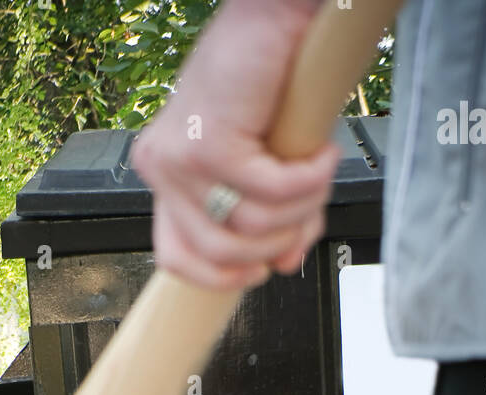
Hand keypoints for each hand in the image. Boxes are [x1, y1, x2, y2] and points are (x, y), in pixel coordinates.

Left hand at [129, 0, 337, 290]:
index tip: (259, 269)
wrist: (277, 13)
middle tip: (309, 207)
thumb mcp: (267, 163)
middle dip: (279, 240)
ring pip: (251, 228)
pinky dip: (310, 179)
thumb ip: (271, 217)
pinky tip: (322, 153)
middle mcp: (163, 168)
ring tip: (318, 171)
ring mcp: (181, 158)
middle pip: (221, 254)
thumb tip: (283, 263)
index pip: (174, 256)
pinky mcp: (209, 144)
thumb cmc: (270, 73)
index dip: (220, 276)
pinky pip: (272, 193)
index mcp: (168, 174)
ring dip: (301, 208)